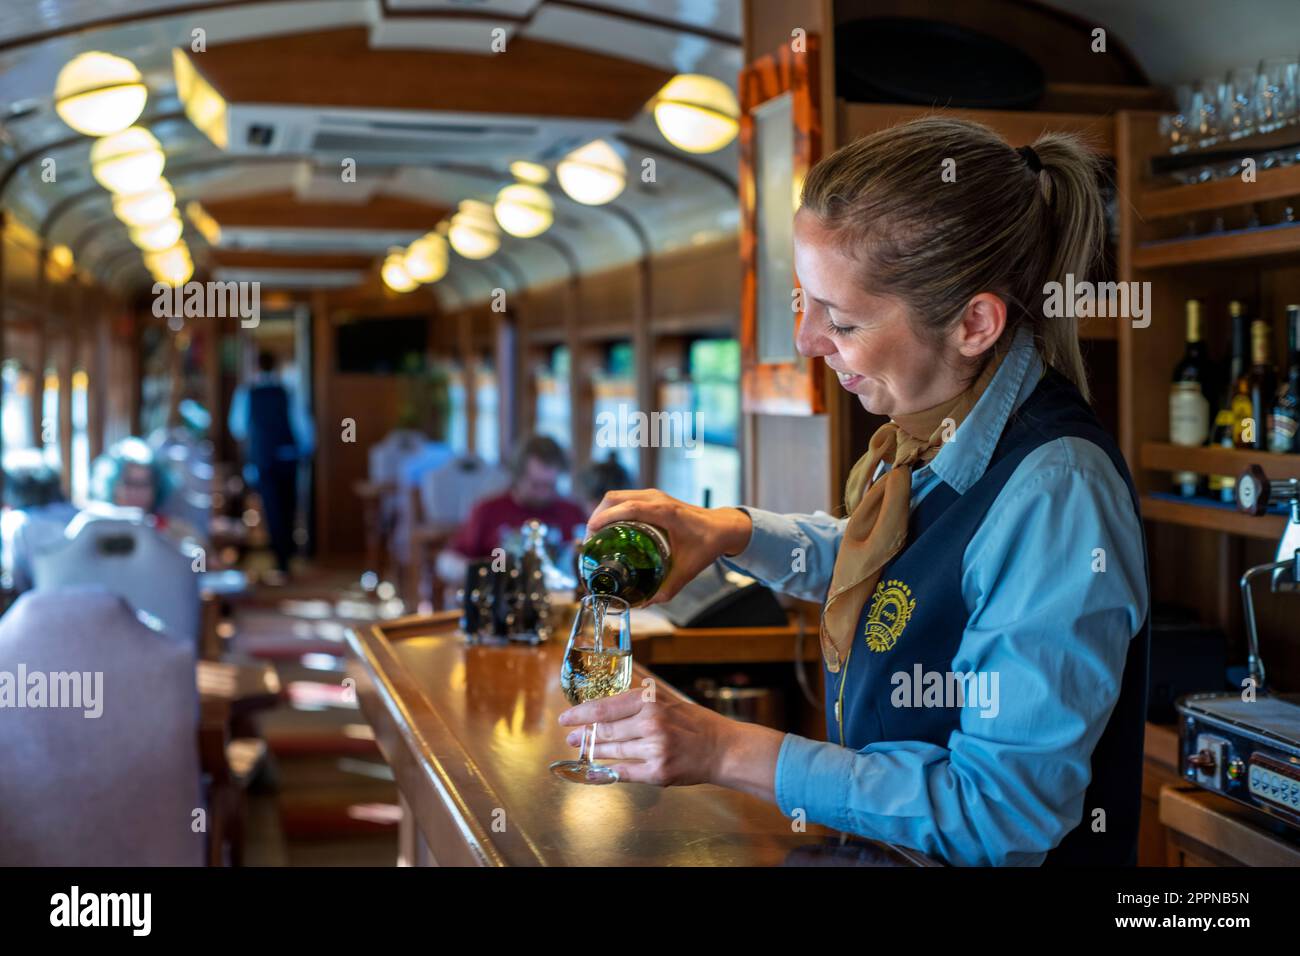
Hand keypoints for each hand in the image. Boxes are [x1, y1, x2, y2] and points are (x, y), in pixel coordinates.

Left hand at [558, 685, 732, 785]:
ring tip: (582, 750)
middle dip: (584, 735)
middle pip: (605, 730)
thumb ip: (641, 698)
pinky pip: (623, 772)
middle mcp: (651, 723)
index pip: (605, 707)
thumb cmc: (696, 723)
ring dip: (593, 752)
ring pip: (612, 751)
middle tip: (572, 737)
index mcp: (651, 701)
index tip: (566, 718)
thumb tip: (608, 699)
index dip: (581, 714)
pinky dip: (606, 772)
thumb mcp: (669, 700)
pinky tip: (594, 771)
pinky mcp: (658, 773)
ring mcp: (654, 749)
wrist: (723, 749)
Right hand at [586, 489, 752, 603]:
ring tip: (594, 536)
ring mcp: (654, 495)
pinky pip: (625, 498)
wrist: (723, 527)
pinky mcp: (653, 497)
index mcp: (666, 512)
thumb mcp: (688, 570)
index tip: (591, 532)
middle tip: (589, 540)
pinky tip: (608, 528)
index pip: (630, 508)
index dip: (607, 517)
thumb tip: (644, 603)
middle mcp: (657, 499)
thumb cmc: (708, 544)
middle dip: (597, 515)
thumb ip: (667, 588)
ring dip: (602, 511)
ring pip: (617, 496)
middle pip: (615, 498)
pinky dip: (612, 509)